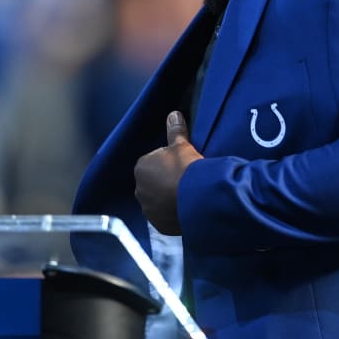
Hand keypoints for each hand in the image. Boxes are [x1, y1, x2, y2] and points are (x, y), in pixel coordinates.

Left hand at [134, 111, 202, 234]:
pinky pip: (166, 217)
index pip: (154, 163)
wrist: (199, 198)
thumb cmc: (187, 168)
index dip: (170, 163)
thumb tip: (173, 113)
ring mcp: (148, 210)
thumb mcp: (182, 145)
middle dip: (166, 183)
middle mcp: (139, 190)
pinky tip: (187, 208)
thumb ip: (175, 130)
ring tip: (188, 196)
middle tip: (186, 181)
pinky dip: (174, 214)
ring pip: (159, 202)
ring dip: (169, 199)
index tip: (183, 166)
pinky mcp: (159, 225)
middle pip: (154, 183)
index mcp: (141, 168)